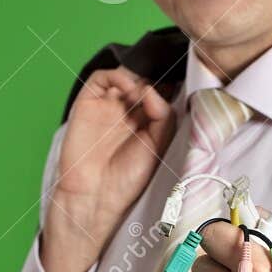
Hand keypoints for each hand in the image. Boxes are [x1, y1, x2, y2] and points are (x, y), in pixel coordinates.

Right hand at [40, 68, 176, 271]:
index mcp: (147, 123)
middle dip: (156, 78)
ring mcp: (107, 106)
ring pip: (125, 76)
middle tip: (166, 84)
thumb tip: (152, 89)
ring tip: (145, 94)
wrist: (95, 195)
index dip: (170, 85)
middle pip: (144, 80)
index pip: (161, 92)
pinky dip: (117, 76)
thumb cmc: (126, 179)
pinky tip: (130, 89)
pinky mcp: (88, 103)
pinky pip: (101, 78)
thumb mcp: (157, 148)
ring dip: (138, 77)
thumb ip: (162, 116)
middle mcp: (127, 112)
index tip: (183, 84)